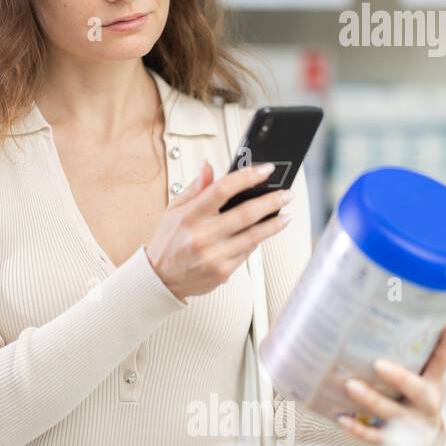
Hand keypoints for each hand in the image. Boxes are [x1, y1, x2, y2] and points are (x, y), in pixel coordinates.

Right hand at [145, 160, 293, 300]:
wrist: (161, 278)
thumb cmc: (167, 242)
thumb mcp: (174, 210)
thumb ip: (195, 188)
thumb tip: (209, 168)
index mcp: (190, 216)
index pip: (222, 190)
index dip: (247, 177)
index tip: (265, 170)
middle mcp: (203, 236)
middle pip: (246, 213)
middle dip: (271, 201)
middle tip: (285, 193)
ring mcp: (214, 255)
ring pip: (254, 236)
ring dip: (274, 223)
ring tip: (285, 214)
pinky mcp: (223, 271)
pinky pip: (247, 252)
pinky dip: (258, 240)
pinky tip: (264, 232)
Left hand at [337, 321, 445, 445]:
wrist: (423, 439)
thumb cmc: (415, 399)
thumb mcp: (423, 379)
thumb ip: (418, 354)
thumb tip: (421, 318)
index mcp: (432, 385)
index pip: (441, 362)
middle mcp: (425, 405)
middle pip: (416, 391)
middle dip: (398, 377)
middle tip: (377, 363)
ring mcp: (411, 424)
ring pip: (393, 413)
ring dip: (371, 400)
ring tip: (350, 386)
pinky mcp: (395, 441)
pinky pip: (376, 436)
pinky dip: (358, 429)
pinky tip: (341, 418)